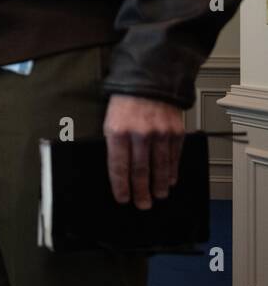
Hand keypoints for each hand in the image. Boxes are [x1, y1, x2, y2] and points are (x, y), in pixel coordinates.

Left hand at [103, 94, 184, 209]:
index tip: (123, 199)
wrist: (149, 81)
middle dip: (141, 191)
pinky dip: (172, 170)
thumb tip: (119, 171)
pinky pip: (174, 156)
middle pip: (140, 171)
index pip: (118, 167)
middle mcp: (140, 134)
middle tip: (142, 204)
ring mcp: (160, 133)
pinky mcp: (176, 131)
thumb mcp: (110, 122)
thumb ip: (114, 145)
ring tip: (158, 196)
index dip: (121, 186)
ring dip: (159, 185)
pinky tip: (170, 179)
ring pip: (160, 167)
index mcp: (118, 132)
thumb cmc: (124, 103)